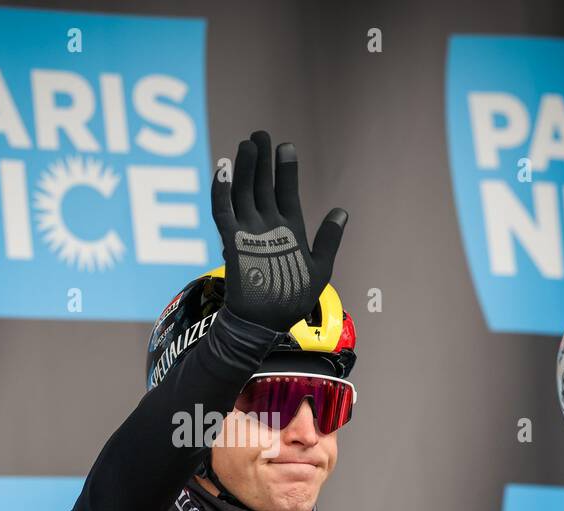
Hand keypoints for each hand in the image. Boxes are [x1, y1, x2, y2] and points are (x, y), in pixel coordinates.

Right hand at [210, 130, 347, 331]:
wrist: (266, 322)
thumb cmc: (293, 299)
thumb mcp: (320, 267)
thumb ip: (328, 238)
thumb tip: (342, 210)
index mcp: (289, 229)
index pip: (286, 191)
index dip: (286, 169)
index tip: (286, 145)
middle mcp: (267, 226)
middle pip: (262, 185)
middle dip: (262, 160)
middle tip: (260, 134)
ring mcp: (248, 232)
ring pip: (243, 193)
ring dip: (244, 168)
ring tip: (246, 145)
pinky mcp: (232, 242)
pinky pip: (223, 212)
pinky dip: (221, 192)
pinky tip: (223, 171)